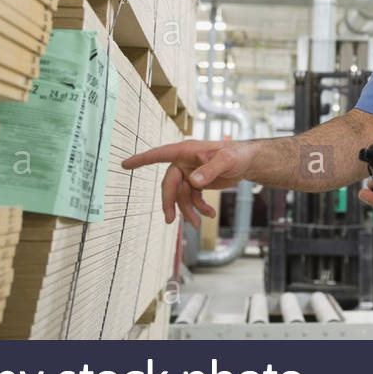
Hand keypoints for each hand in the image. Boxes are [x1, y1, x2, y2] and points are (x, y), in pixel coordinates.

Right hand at [121, 139, 252, 226]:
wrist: (247, 162)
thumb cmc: (237, 155)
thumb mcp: (226, 161)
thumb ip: (210, 170)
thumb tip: (194, 182)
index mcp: (186, 151)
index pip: (159, 154)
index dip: (142, 160)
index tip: (125, 164)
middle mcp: (184, 162)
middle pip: (170, 184)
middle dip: (170, 203)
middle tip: (170, 220)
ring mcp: (190, 173)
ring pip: (181, 195)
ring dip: (188, 210)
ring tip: (199, 222)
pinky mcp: (197, 183)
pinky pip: (191, 198)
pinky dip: (199, 208)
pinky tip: (209, 215)